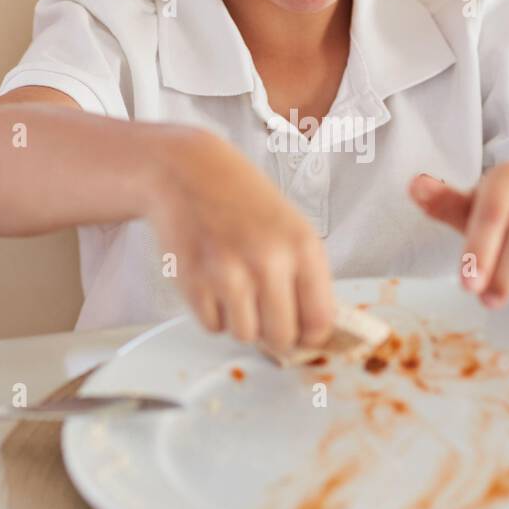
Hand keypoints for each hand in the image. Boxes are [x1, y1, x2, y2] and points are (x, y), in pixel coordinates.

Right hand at [144, 129, 335, 352]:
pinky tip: (213, 281)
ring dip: (241, 321)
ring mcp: (228, 272)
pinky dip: (213, 313)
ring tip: (236, 288)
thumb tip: (313, 332)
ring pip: (245, 336)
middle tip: (265, 313)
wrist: (188, 172)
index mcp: (302, 246)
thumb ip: (305, 277)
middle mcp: (268, 260)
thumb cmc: (242, 200)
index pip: (320, 320)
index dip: (311, 336)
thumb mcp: (291, 228)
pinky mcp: (193, 281)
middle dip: (274, 333)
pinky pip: (212, 327)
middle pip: (282, 337)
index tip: (303, 336)